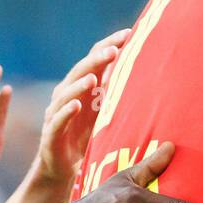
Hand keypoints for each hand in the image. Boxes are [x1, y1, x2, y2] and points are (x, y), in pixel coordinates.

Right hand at [34, 29, 130, 188]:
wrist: (62, 168)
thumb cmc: (87, 139)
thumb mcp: (106, 117)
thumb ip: (118, 97)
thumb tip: (150, 81)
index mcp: (83, 88)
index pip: (95, 60)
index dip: (109, 46)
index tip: (129, 34)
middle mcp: (67, 94)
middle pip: (81, 70)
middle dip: (97, 59)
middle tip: (114, 51)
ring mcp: (56, 112)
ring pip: (66, 92)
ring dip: (80, 84)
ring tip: (93, 78)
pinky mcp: (51, 133)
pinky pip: (57, 119)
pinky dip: (66, 111)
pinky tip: (76, 105)